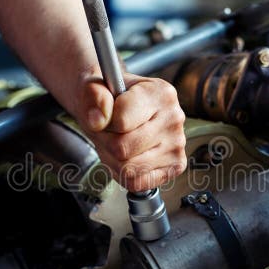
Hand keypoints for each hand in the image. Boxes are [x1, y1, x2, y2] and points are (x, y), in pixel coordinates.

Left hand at [76, 73, 186, 191]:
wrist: (119, 109)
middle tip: (108, 132)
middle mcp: (174, 118)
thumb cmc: (108, 98)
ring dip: (112, 159)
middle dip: (106, 142)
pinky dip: (123, 174)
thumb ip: (92, 95)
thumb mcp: (92, 86)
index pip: (121, 121)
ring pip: (129, 169)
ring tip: (116, 142)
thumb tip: (99, 120)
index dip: (102, 122)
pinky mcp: (175, 166)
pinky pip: (138, 183)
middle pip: (123, 148)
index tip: (104, 115)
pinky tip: (126, 157)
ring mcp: (177, 144)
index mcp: (161, 93)